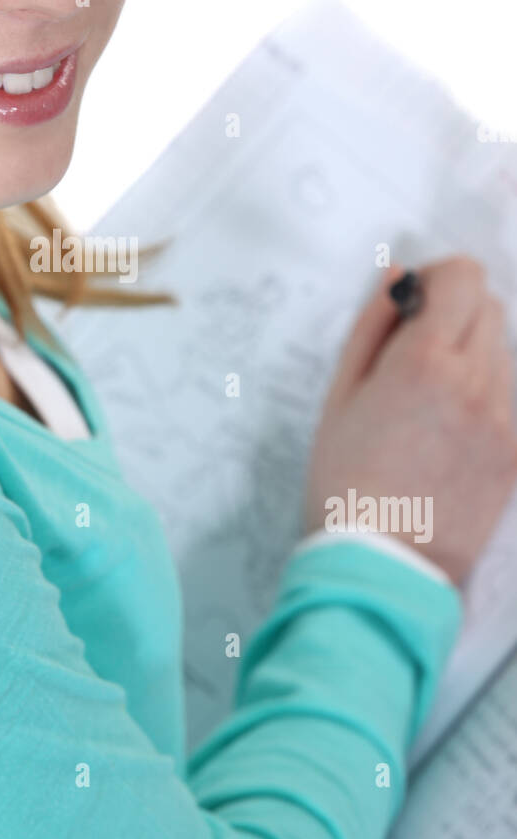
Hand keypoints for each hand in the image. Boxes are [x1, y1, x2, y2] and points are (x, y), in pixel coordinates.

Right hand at [304, 257, 516, 583]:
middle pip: (490, 306)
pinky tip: (449, 432)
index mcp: (425, 362)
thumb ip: (371, 327)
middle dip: (454, 312)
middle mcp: (477, 383)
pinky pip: (509, 397)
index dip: (437, 278)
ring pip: (503, 352)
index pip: (463, 276)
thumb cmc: (345, 481)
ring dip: (472, 355)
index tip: (413, 301)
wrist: (383, 562)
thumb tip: (397, 278)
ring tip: (429, 402)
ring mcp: (505, 420)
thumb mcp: (339, 395)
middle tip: (414, 352)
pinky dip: (485, 397)